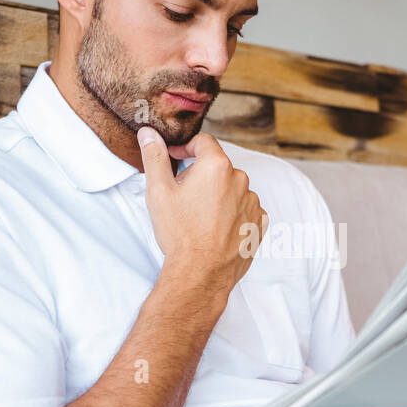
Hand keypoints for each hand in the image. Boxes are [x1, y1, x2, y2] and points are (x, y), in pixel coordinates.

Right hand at [138, 127, 267, 289]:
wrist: (201, 273)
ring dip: (218, 195)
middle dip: (201, 176)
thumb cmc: (180, 233)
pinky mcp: (258, 221)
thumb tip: (148, 133)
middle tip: (184, 198)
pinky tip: (216, 227)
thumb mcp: (159, 192)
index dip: (187, 148)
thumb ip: (154, 157)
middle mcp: (240, 179)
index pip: (203, 142)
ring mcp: (252, 201)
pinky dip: (232, 212)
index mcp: (217, 166)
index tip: (176, 158)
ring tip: (200, 217)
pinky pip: (245, 208)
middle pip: (218, 166)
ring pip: (232, 188)